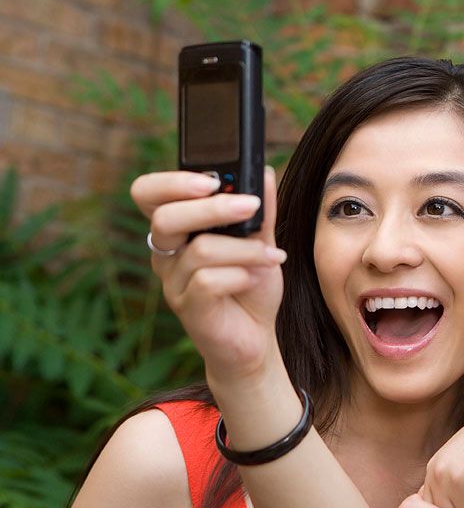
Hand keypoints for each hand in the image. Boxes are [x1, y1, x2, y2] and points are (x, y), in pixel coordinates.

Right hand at [133, 168, 285, 380]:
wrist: (256, 335)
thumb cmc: (252, 283)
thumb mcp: (261, 240)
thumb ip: (261, 209)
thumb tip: (263, 171)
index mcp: (179, 227)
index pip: (149, 193)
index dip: (171, 182)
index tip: (212, 180)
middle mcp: (167, 251)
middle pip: (166, 217)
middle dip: (213, 208)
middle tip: (251, 205)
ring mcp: (172, 281)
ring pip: (199, 250)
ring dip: (245, 249)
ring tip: (271, 256)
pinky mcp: (186, 308)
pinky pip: (207, 281)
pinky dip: (240, 274)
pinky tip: (254, 278)